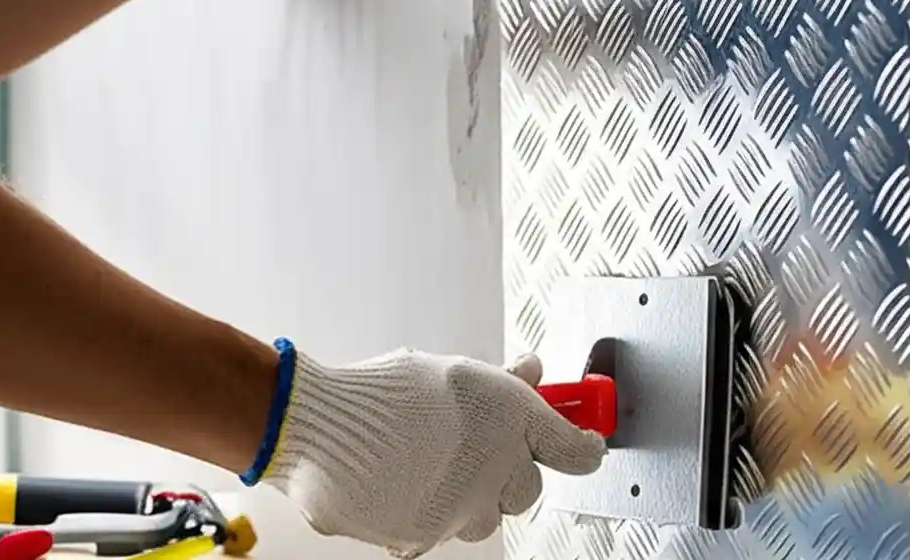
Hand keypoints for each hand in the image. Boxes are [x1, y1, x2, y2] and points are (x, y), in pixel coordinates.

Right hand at [260, 349, 606, 557]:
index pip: (576, 451)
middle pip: (529, 491)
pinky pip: (441, 530)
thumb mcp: (457, 372)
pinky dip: (429, 510)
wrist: (322, 425)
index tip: (587, 445)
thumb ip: (504, 381)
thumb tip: (533, 371)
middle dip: (511, 473)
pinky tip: (405, 481)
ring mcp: (462, 510)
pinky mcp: (426, 538)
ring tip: (433, 462)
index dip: (584, 448)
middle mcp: (497, 470)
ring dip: (471, 496)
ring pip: (484, 516)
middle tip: (484, 450)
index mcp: (513, 421)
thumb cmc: (388, 391)